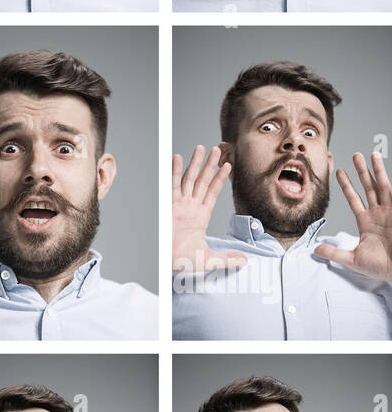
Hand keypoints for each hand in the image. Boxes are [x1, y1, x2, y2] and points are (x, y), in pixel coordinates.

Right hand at [173, 146, 246, 274]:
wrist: (168, 263)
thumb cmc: (184, 261)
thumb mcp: (211, 260)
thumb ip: (228, 258)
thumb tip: (244, 260)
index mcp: (201, 216)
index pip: (213, 192)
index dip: (220, 179)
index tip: (228, 165)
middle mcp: (191, 206)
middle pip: (202, 180)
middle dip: (210, 165)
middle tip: (217, 149)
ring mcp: (180, 204)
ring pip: (190, 179)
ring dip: (196, 163)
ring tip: (201, 148)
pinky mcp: (170, 205)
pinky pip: (173, 184)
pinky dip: (175, 171)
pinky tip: (178, 158)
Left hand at [314, 153, 391, 282]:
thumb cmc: (381, 267)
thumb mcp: (353, 260)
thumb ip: (334, 253)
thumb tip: (315, 250)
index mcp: (367, 222)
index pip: (354, 198)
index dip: (347, 185)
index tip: (340, 171)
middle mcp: (378, 214)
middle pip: (368, 187)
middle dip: (362, 171)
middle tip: (355, 155)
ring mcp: (390, 212)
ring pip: (382, 186)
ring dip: (377, 171)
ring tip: (371, 155)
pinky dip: (389, 182)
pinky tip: (384, 171)